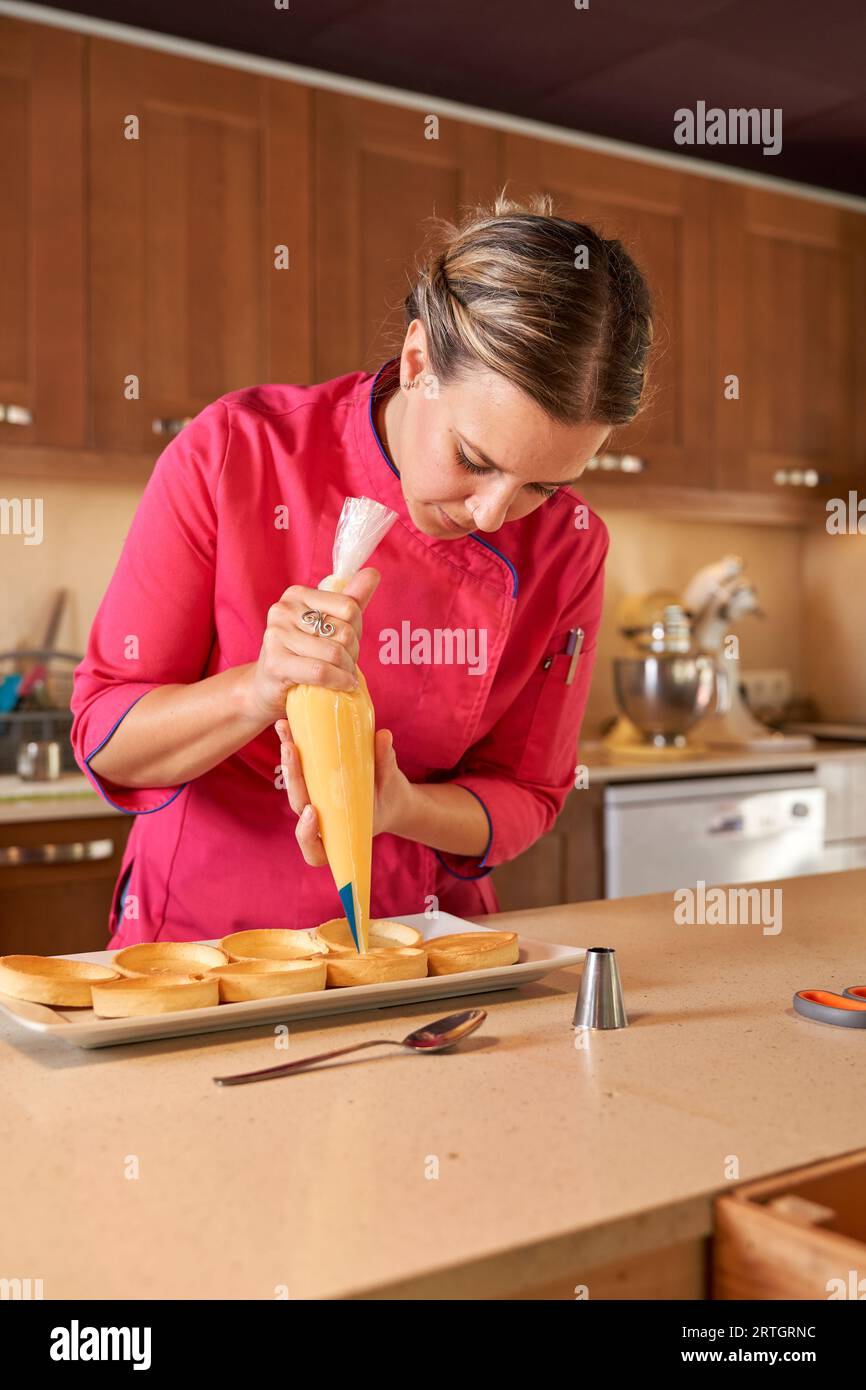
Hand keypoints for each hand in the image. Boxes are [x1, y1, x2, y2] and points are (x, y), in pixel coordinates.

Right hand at [243, 568, 380, 724]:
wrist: (267, 687)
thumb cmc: (303, 654)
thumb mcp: (327, 625)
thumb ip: (351, 600)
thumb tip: (373, 573)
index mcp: (297, 595)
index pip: (349, 607)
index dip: (356, 630)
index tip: (348, 644)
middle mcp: (283, 610)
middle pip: (343, 631)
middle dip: (352, 653)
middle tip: (345, 665)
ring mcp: (277, 636)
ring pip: (335, 653)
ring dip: (347, 671)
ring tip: (343, 677)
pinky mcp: (275, 663)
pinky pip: (321, 671)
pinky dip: (339, 681)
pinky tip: (344, 685)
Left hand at [275, 720, 412, 866]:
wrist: (393, 801)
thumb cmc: (390, 799)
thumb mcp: (391, 785)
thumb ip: (385, 762)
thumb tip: (384, 735)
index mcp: (340, 835)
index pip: (315, 851)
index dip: (307, 835)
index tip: (313, 812)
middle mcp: (322, 821)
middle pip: (299, 807)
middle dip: (293, 778)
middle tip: (291, 751)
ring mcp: (316, 802)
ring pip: (295, 788)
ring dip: (287, 761)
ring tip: (285, 733)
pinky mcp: (314, 785)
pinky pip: (298, 772)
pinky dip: (292, 752)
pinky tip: (286, 728)